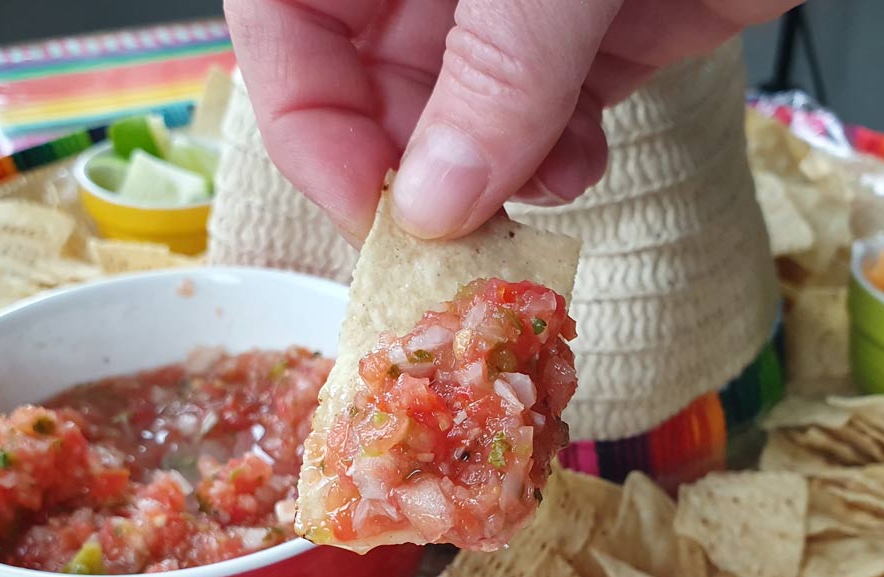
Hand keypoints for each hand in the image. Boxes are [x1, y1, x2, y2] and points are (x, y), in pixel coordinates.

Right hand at [226, 0, 797, 242]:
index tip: (367, 214)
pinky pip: (546, 121)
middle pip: (370, 87)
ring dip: (485, 180)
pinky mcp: (596, 37)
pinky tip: (576, 169)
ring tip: (519, 211)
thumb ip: (496, 70)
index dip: (310, 124)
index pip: (287, 28)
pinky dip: (552, 162)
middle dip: (408, 172)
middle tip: (448, 246)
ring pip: (461, 120)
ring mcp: (518, 6)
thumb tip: (437, 201)